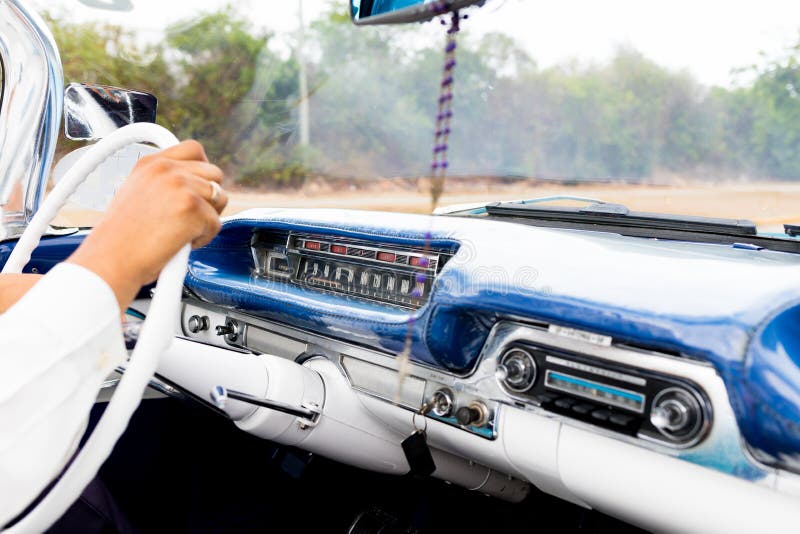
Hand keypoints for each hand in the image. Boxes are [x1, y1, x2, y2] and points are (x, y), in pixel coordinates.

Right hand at [67, 140, 227, 310]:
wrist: (110, 261)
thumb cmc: (122, 239)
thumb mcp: (137, 194)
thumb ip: (165, 183)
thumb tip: (198, 184)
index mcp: (151, 163)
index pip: (194, 149)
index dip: (202, 170)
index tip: (197, 188)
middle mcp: (166, 169)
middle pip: (214, 173)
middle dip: (209, 197)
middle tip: (189, 218)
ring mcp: (180, 186)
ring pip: (220, 198)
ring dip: (207, 219)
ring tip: (180, 232)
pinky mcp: (192, 207)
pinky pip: (216, 223)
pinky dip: (203, 238)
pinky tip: (179, 244)